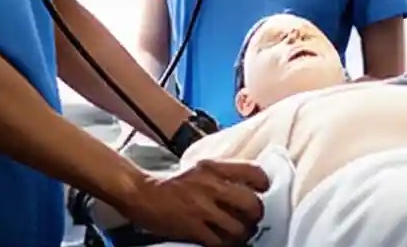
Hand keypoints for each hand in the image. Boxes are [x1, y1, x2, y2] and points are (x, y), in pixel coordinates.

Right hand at [118, 159, 269, 246]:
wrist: (142, 194)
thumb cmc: (173, 183)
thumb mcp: (201, 168)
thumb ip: (223, 175)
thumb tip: (250, 186)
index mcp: (214, 167)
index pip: (253, 172)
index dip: (264, 184)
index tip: (264, 191)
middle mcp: (210, 185)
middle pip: (251, 203)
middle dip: (256, 215)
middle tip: (252, 219)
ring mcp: (201, 207)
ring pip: (238, 227)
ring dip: (241, 234)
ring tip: (238, 233)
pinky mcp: (191, 227)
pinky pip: (219, 242)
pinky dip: (224, 244)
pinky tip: (222, 241)